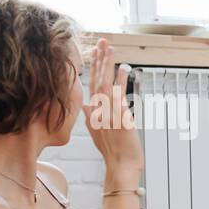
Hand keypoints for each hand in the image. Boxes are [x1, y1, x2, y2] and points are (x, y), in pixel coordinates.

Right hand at [83, 39, 142, 177]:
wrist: (120, 167)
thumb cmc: (113, 152)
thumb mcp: (98, 133)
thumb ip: (91, 117)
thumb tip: (85, 105)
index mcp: (93, 112)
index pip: (92, 84)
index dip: (94, 67)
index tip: (96, 52)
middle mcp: (97, 111)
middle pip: (96, 79)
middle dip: (99, 59)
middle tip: (102, 41)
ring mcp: (106, 113)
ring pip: (104, 83)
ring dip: (107, 64)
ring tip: (109, 47)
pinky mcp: (118, 118)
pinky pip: (118, 96)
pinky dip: (120, 81)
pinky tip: (123, 68)